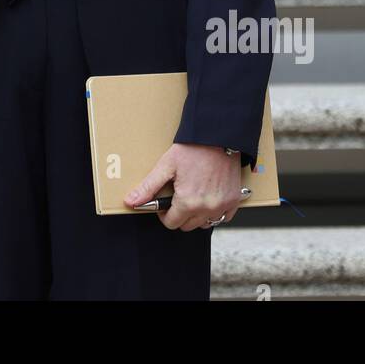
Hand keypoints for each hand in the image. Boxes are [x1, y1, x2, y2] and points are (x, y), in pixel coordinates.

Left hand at [123, 143, 242, 231]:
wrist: (218, 137)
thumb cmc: (193, 149)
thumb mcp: (166, 166)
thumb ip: (149, 187)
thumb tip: (130, 201)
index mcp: (188, 202)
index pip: (171, 223)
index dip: (164, 214)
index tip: (165, 204)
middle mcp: (207, 208)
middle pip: (187, 226)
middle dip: (179, 215)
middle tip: (178, 197)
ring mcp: (222, 206)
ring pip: (204, 224)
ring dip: (196, 216)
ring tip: (192, 197)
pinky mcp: (234, 201)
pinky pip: (222, 217)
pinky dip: (214, 212)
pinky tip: (208, 198)